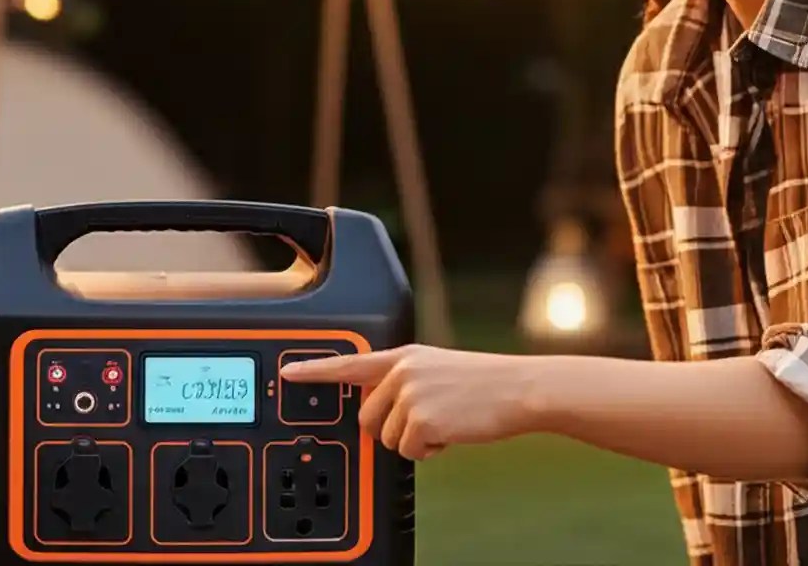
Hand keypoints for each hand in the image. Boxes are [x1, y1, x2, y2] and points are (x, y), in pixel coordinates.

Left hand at [280, 345, 538, 459]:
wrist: (521, 388)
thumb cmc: (484, 385)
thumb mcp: (436, 370)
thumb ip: (403, 382)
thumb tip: (379, 410)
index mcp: (403, 356)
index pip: (349, 363)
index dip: (313, 371)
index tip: (287, 373)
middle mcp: (401, 371)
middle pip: (367, 417)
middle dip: (390, 429)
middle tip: (424, 421)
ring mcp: (410, 394)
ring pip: (388, 438)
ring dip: (415, 440)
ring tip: (446, 420)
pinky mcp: (422, 418)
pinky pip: (410, 451)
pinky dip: (430, 451)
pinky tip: (453, 432)